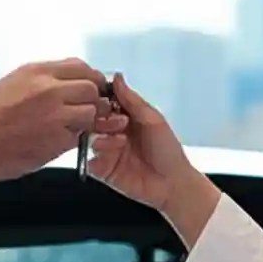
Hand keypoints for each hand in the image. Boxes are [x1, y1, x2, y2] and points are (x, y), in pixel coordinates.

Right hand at [0, 58, 123, 181]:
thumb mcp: (16, 82)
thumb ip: (45, 78)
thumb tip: (71, 79)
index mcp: (38, 72)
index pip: (82, 68)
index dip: (91, 79)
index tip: (91, 88)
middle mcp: (49, 89)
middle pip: (92, 88)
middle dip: (92, 100)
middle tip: (86, 110)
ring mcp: (55, 114)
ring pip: (91, 112)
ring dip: (86, 121)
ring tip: (68, 127)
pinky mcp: (57, 139)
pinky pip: (79, 136)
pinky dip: (73, 140)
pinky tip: (55, 140)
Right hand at [88, 74, 214, 215]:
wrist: (173, 184)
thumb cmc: (168, 151)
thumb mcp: (153, 120)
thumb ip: (132, 100)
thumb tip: (117, 77)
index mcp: (127, 118)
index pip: (105, 103)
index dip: (102, 100)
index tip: (102, 99)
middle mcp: (115, 133)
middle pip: (94, 121)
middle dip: (101, 120)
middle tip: (118, 124)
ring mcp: (108, 151)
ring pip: (90, 140)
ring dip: (102, 139)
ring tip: (119, 143)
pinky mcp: (104, 170)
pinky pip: (90, 162)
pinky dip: (95, 159)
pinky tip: (107, 158)